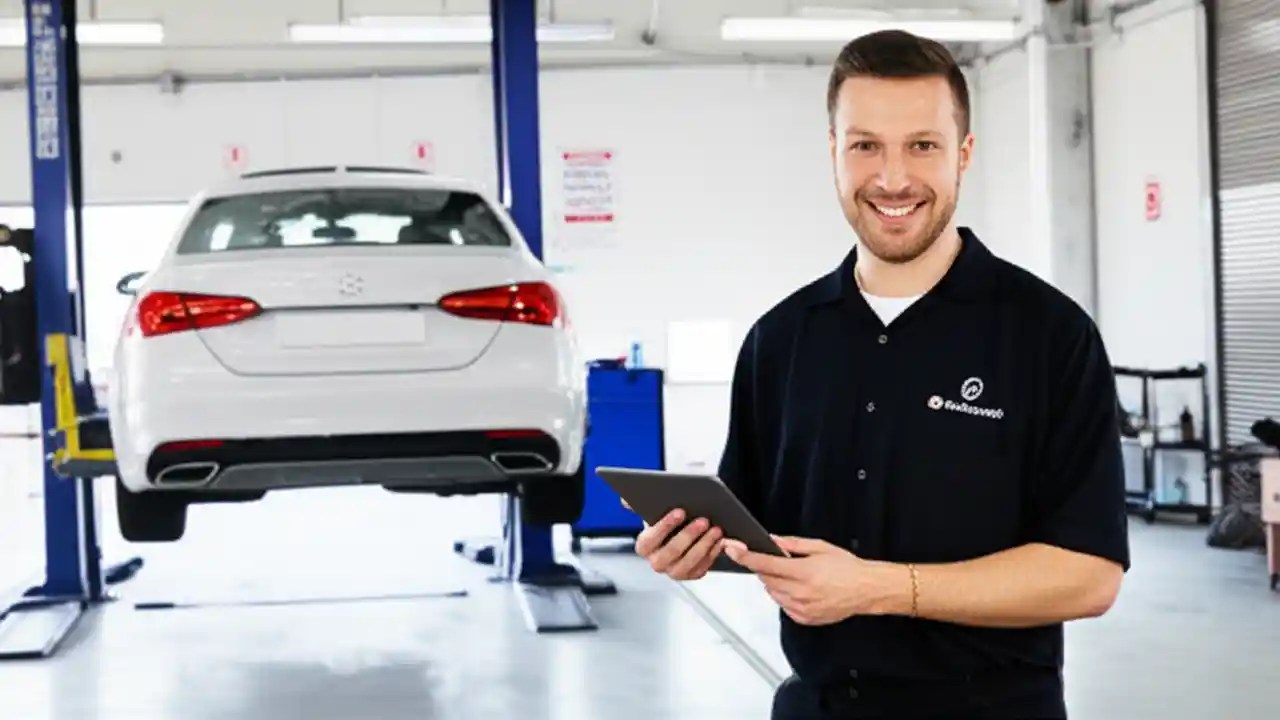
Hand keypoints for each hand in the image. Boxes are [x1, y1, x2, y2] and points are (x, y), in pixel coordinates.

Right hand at [634, 508, 724, 580]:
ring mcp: (674, 571)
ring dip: (703, 546)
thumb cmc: (668, 521)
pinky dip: (712, 555)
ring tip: (715, 529)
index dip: (664, 526)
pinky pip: (701, 568)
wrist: (681, 531)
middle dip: (688, 536)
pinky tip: (719, 542)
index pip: (650, 539)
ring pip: (687, 564)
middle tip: (703, 521)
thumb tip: (625, 500)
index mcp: (644, 546)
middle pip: (670, 553)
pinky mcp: (691, 574)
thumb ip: (637, 504)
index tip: (680, 511)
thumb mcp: (652, 510)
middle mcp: (657, 562)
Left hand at [723, 536, 898, 625]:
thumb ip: (792, 545)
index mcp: (803, 572)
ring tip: (797, 576)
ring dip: (776, 583)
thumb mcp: (820, 547)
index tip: (733, 549)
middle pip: (765, 579)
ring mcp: (801, 608)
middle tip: (780, 562)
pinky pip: (783, 606)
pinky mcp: (804, 619)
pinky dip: (785, 597)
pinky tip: (802, 590)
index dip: (745, 556)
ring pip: (773, 593)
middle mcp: (800, 592)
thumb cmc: (848, 568)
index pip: (764, 564)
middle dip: (766, 568)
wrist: (866, 590)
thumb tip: (772, 541)